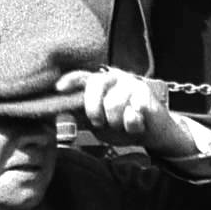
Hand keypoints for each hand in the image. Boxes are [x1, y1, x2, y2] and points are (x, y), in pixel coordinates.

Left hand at [56, 68, 192, 153]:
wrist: (151, 132)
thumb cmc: (122, 125)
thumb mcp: (97, 124)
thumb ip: (80, 118)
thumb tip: (61, 115)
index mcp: (99, 84)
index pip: (82, 76)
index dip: (70, 81)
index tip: (59, 88)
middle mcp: (113, 78)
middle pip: (95, 85)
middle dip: (93, 109)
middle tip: (99, 122)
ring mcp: (129, 82)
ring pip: (113, 103)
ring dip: (116, 122)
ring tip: (123, 124)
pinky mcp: (144, 92)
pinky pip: (131, 112)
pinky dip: (131, 124)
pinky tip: (137, 123)